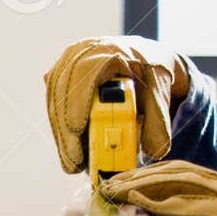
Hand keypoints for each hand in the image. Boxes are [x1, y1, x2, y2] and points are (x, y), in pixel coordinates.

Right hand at [42, 36, 193, 174]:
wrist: (143, 56)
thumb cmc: (152, 72)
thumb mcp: (161, 93)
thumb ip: (159, 121)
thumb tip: (153, 152)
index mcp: (109, 51)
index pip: (85, 73)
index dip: (78, 101)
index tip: (77, 129)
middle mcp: (83, 53)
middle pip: (65, 90)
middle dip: (67, 129)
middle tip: (76, 161)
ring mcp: (67, 63)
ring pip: (56, 100)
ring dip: (61, 135)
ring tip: (73, 164)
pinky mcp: (60, 77)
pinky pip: (55, 104)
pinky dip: (61, 130)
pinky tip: (69, 152)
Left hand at [97, 160, 216, 215]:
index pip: (181, 177)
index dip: (151, 176)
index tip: (126, 181)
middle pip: (174, 172)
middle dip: (140, 175)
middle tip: (111, 181)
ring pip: (174, 182)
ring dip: (140, 184)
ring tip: (115, 188)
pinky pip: (180, 206)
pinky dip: (153, 202)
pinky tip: (132, 201)